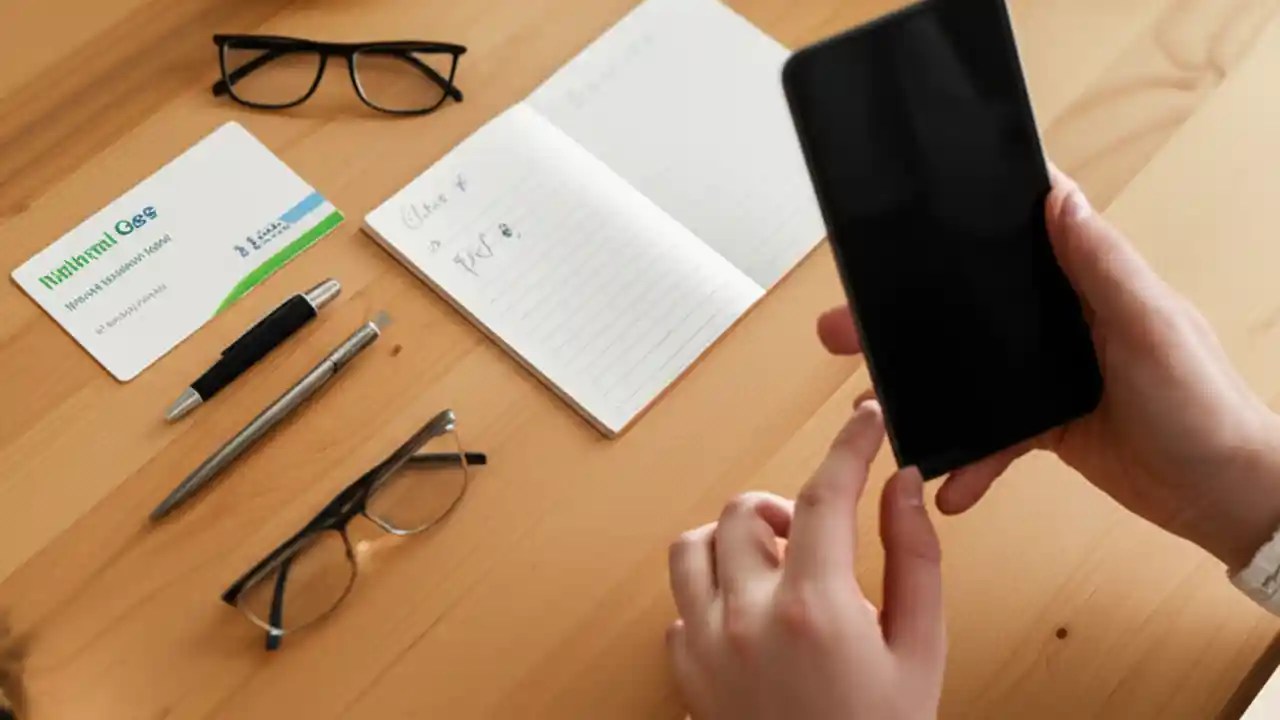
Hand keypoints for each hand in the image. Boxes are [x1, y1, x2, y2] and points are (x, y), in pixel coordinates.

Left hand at [667, 401, 943, 719]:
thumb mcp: (918, 653)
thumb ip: (913, 561)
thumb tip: (902, 489)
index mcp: (813, 610)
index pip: (825, 496)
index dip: (848, 446)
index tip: (863, 423)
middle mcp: (745, 619)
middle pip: (746, 511)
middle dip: (786, 507)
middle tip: (816, 535)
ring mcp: (704, 646)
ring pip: (692, 547)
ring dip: (732, 542)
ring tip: (773, 568)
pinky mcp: (683, 674)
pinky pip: (679, 606)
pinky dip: (711, 597)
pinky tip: (749, 620)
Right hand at [817, 167, 1279, 569]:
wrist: (1227, 498)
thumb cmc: (1203, 405)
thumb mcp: (1151, 328)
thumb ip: (1103, 266)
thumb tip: (1057, 197)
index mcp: (1088, 281)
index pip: (1021, 231)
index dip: (967, 218)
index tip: (904, 213)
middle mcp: (1062, 320)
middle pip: (971, 306)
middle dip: (907, 317)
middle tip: (844, 328)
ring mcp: (1049, 374)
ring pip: (968, 370)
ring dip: (921, 391)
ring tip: (872, 407)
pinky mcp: (1045, 426)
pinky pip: (990, 437)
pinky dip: (968, 462)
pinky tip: (949, 486)